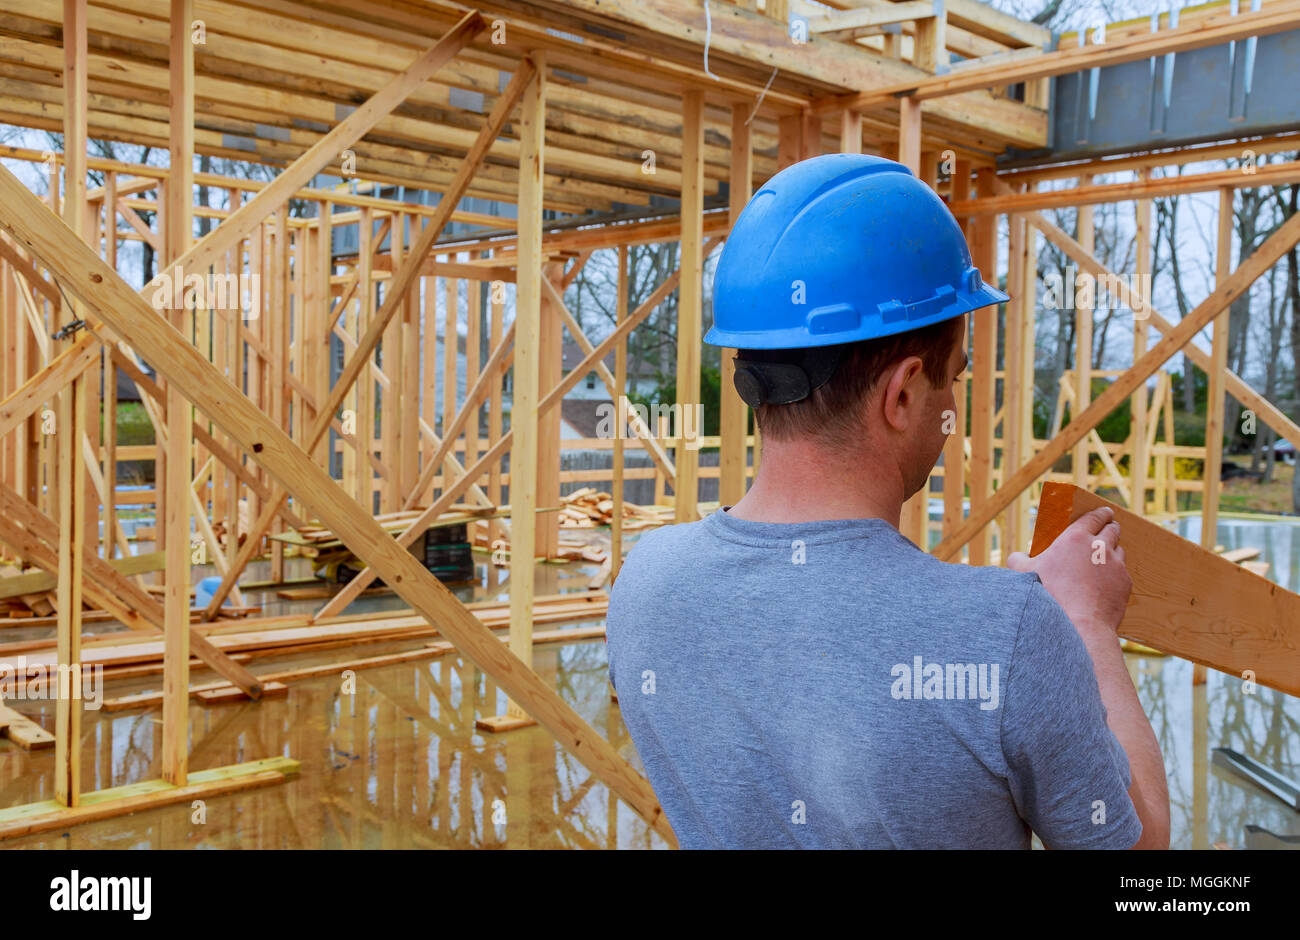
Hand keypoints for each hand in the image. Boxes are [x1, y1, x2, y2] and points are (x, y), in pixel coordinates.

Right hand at [1006, 507, 1132, 642]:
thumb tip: (1017, 557)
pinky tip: (1105, 583)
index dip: (1101, 513)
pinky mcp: (1125, 582)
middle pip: (1113, 529)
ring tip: (1104, 559)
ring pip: (1120, 550)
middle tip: (1107, 530)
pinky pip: (1122, 573)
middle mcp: (1100, 547)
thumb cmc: (1050, 596)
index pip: (1095, 516)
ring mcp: (1116, 564)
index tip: (1105, 512)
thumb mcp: (1024, 574)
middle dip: (1111, 527)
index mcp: (1076, 538)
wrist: (1079, 624)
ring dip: (1113, 551)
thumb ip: (1018, 560)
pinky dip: (1115, 574)